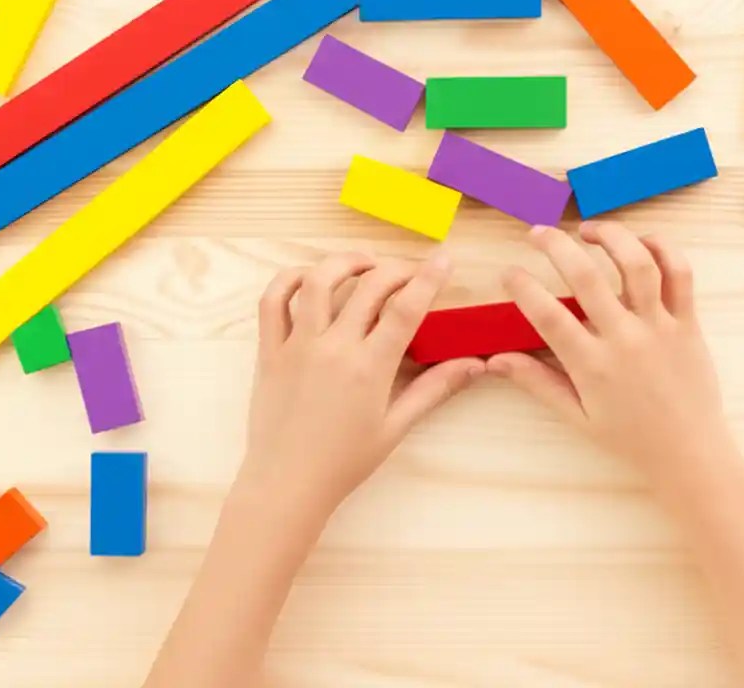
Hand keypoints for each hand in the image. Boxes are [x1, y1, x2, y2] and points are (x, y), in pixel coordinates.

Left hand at [238, 252, 484, 518]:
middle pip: (369, 286)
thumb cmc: (344, 462)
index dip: (428, 278)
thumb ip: (434, 389)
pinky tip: (311, 277)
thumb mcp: (395, 427)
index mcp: (369, 368)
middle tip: (409, 272)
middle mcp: (333, 348)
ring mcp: (297, 345)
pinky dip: (290, 278)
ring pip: (319, 281)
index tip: (444, 260)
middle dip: (396, 269)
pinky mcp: (269, 350)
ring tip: (363, 264)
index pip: (406, 308)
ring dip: (345, 262)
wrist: (287, 483)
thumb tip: (475, 364)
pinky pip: (273, 301)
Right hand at [488, 223, 729, 495]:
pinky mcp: (689, 322)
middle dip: (555, 245)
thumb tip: (494, 360)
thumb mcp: (576, 416)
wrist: (689, 453)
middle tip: (536, 233)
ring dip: (610, 236)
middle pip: (586, 276)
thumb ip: (537, 382)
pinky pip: (679, 273)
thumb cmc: (629, 438)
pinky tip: (639, 243)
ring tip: (588, 230)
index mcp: (592, 365)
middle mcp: (625, 339)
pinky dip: (661, 249)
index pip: (547, 314)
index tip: (508, 273)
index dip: (522, 287)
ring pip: (636, 263)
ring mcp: (660, 326)